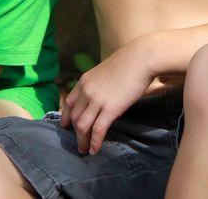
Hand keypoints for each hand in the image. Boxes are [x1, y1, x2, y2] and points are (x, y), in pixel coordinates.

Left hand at [61, 38, 155, 154]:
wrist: (141, 58)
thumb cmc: (129, 62)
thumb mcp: (105, 71)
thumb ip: (98, 84)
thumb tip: (100, 95)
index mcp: (84, 81)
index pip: (68, 103)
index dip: (66, 117)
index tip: (66, 126)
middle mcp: (86, 91)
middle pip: (74, 117)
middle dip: (74, 133)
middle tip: (78, 142)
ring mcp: (97, 100)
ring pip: (82, 126)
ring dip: (82, 141)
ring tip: (84, 150)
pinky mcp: (110, 109)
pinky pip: (98, 130)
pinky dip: (95, 142)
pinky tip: (95, 150)